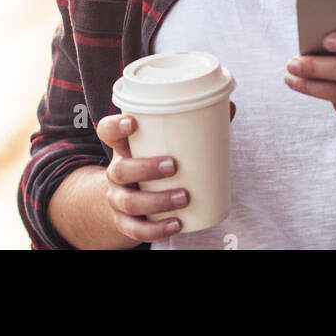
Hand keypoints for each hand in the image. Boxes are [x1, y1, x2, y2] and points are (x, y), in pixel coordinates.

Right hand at [94, 102, 235, 242]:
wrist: (126, 203)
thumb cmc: (152, 163)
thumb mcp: (162, 145)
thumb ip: (192, 127)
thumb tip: (228, 106)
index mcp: (124, 148)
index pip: (107, 131)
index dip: (115, 126)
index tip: (133, 122)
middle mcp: (116, 173)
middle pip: (119, 170)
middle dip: (145, 168)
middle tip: (173, 165)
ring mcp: (118, 199)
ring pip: (129, 202)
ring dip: (157, 201)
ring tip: (184, 196)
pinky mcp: (125, 222)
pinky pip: (136, 228)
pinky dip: (156, 229)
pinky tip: (176, 224)